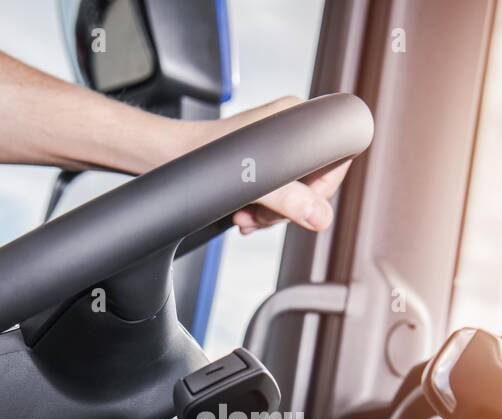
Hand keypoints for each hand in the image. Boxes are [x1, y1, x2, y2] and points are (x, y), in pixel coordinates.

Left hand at [181, 96, 354, 234]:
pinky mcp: (261, 161)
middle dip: (289, 207)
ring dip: (271, 213)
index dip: (323, 189)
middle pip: (314, 180)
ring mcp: (276, 145)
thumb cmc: (198, 157)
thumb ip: (288, 200)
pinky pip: (277, 191)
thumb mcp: (250, 184)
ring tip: (245, 218)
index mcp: (296, 117)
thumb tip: (320, 218)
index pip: (337, 156)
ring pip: (294, 190)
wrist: (164, 156)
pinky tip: (243, 215)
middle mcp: (290, 127)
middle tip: (259, 217)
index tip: (300, 207)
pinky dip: (262, 209)